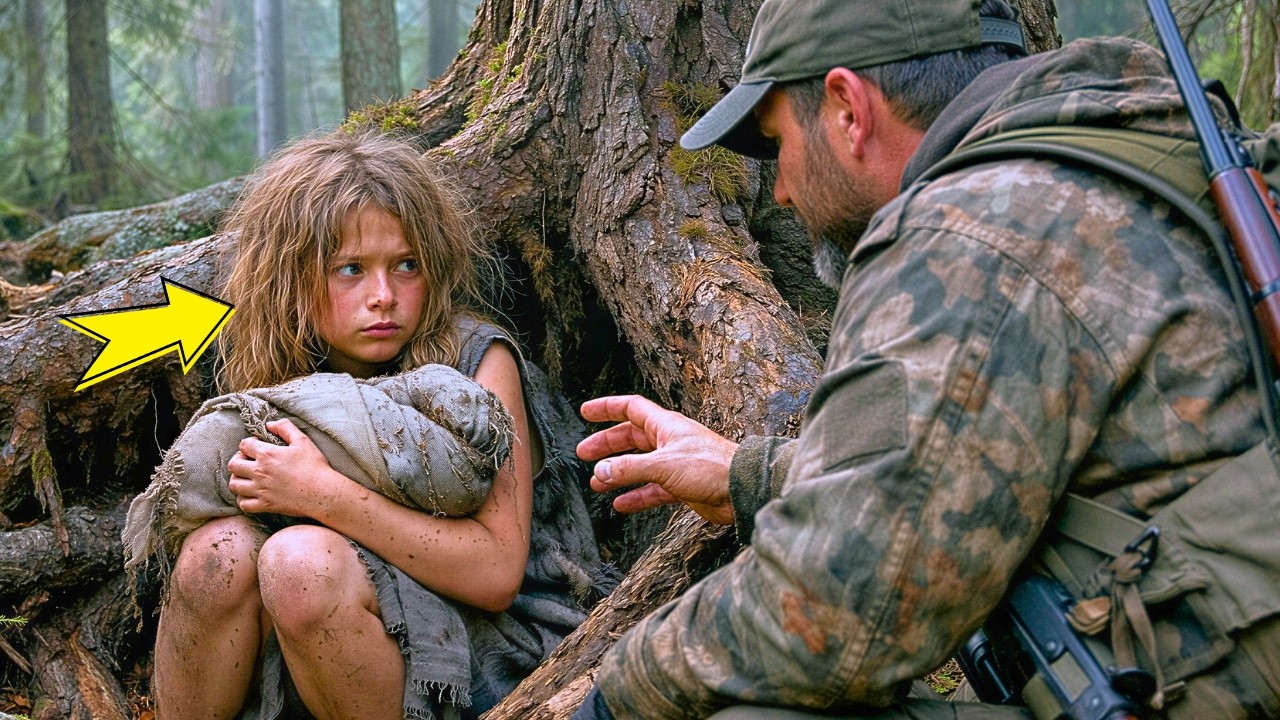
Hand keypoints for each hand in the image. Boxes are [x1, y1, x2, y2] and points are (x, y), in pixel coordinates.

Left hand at [227, 419, 341, 516]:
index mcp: (267, 454)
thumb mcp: (302, 441)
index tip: (257, 446)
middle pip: (233, 465)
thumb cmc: (314, 466)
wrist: (322, 492)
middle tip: (248, 462)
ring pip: (234, 485)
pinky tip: (252, 494)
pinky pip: (243, 504)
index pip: (243, 445)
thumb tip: (269, 424)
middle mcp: (259, 472)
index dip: (248, 444)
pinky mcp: (265, 505)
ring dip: (238, 479)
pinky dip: (244, 499)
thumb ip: (285, 427)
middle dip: (238, 461)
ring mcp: (260, 490)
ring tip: (247, 478)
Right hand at [577, 395, 737, 524]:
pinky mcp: (682, 486)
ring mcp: (675, 464)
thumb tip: (602, 471)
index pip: (631, 408)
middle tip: (584, 453)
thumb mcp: (663, 465)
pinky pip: (652, 489)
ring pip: (639, 465)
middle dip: (607, 445)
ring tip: (597, 482)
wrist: (742, 489)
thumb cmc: (712, 467)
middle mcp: (669, 442)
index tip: (586, 412)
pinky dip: (636, 495)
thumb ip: (630, 469)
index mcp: (665, 426)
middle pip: (631, 438)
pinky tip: (621, 504)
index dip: (607, 408)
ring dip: (618, 473)